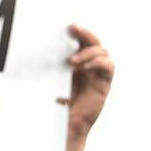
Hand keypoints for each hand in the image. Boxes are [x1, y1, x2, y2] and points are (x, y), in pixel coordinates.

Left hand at [62, 23, 114, 150]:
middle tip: (74, 30)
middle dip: (85, 34)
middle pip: (94, 42)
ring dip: (88, 52)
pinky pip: (108, 67)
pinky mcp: (104, 84)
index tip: (69, 25)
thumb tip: (42, 49)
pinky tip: (86, 67)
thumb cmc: (58, 103)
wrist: (66, 125)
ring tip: (72, 61)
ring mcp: (98, 74)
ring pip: (102, 51)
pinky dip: (98, 62)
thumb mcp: (54, 79)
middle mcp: (90, 65)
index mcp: (78, 62)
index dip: (79, 32)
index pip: (82, 41)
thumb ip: (53, 65)